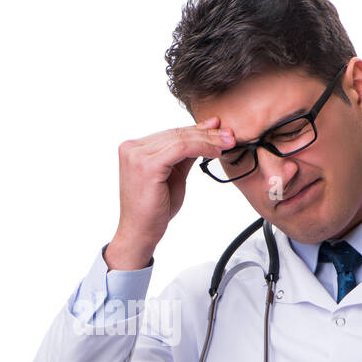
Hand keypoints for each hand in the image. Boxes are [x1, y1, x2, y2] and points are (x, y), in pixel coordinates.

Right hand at [107, 116, 234, 269]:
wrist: (141, 233)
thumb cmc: (155, 210)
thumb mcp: (173, 175)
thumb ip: (185, 156)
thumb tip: (205, 135)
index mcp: (134, 148)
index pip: (171, 134)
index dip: (197, 130)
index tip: (218, 129)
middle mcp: (131, 148)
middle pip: (176, 134)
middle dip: (206, 133)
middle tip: (229, 135)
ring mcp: (137, 155)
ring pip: (180, 139)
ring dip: (208, 140)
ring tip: (227, 143)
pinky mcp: (147, 165)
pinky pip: (181, 149)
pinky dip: (201, 148)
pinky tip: (215, 153)